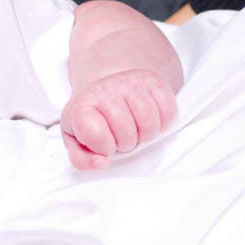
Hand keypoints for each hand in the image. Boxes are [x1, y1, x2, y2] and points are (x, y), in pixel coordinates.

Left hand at [60, 68, 176, 169]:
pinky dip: (163, 123)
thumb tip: (101, 163)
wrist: (103, 90)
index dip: (104, 146)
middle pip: (126, 130)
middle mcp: (104, 90)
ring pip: (149, 120)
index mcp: (80, 108)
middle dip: (126, 143)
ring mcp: (130, 82)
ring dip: (145, 135)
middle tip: (121, 140)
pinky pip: (168, 109)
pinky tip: (149, 122)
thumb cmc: (90, 120)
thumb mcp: (76, 142)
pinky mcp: (153, 81)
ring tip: (135, 132)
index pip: (94, 132)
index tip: (106, 146)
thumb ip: (82, 159)